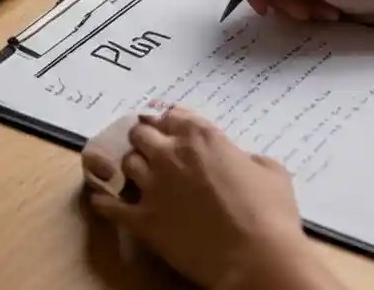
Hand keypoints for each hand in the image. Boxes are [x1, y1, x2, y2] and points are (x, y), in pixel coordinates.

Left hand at [87, 108, 336, 289]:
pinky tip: (101, 201)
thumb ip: (247, 158)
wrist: (256, 258)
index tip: (170, 130)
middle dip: (146, 140)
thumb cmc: (271, 214)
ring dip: (132, 168)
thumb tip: (240, 162)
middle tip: (152, 150)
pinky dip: (104, 202)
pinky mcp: (142, 220)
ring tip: (138, 176)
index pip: (172, 116)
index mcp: (202, 136)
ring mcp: (153, 187)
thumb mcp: (271, 171)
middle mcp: (171, 155)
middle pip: (140, 133)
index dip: (170, 123)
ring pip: (125, 163)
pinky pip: (109, 205)